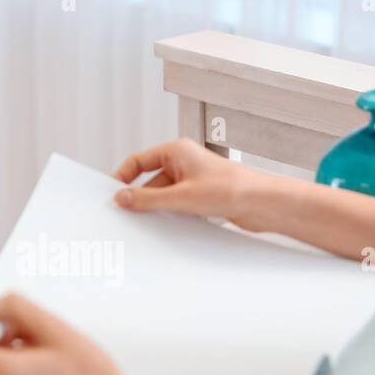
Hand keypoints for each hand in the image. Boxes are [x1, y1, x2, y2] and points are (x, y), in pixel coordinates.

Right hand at [112, 137, 280, 232]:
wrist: (260, 203)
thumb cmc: (230, 189)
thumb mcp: (180, 196)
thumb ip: (147, 198)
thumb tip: (123, 198)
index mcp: (176, 151)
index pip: (139, 161)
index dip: (123, 177)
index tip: (113, 195)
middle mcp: (184, 162)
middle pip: (150, 180)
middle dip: (141, 197)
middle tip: (128, 214)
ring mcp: (193, 179)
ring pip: (164, 195)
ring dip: (159, 208)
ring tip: (153, 222)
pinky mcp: (201, 196)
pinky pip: (178, 204)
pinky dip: (172, 214)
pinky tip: (172, 224)